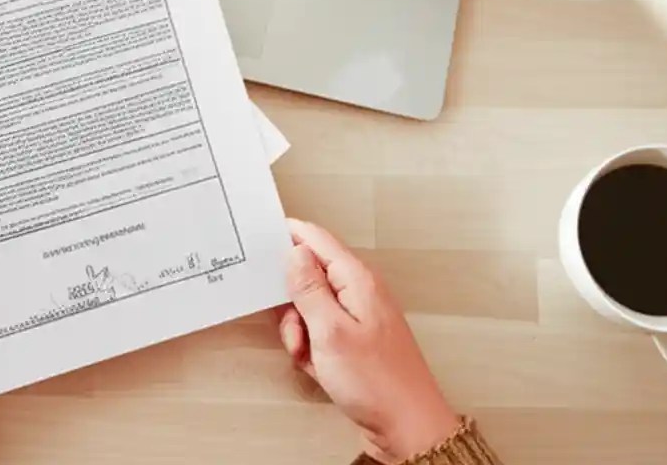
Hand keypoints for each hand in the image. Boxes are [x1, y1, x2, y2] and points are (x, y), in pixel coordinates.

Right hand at [275, 220, 459, 463]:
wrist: (406, 427)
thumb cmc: (376, 383)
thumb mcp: (330, 331)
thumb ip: (309, 288)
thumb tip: (294, 252)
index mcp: (357, 280)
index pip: (315, 238)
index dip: (286, 239)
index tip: (260, 249)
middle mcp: (359, 292)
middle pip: (309, 275)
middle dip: (291, 301)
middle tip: (294, 328)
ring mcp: (358, 315)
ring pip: (310, 306)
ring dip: (300, 329)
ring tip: (308, 353)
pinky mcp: (355, 338)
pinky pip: (320, 330)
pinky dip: (312, 346)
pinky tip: (318, 365)